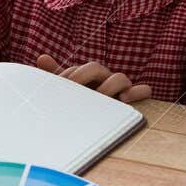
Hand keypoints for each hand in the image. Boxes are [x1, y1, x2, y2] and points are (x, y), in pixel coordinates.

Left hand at [34, 55, 151, 102]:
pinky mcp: (136, 100)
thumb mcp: (70, 93)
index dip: (70, 73)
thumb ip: (57, 77)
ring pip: (120, 77)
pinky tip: (125, 99)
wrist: (102, 129)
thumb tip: (41, 57)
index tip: (62, 85)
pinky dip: (137, 91)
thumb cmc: (86, 108)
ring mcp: (121, 90)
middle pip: (97, 68)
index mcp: (89, 79)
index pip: (79, 68)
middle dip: (83, 75)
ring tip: (100, 96)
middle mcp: (105, 81)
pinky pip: (144, 90)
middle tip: (73, 87)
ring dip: (109, 84)